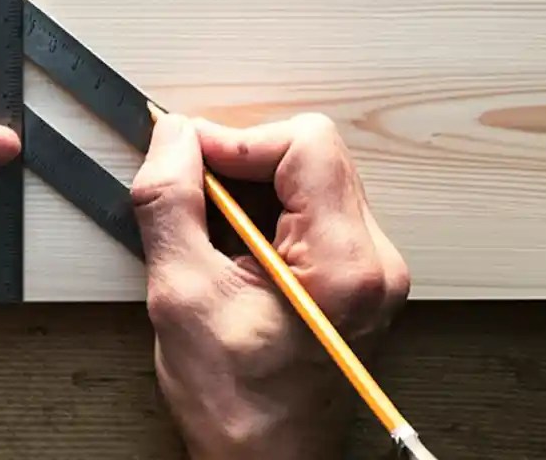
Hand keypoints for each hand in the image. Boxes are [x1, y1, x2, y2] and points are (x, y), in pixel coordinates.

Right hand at [130, 112, 409, 459]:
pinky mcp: (357, 277)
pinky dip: (266, 210)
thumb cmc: (237, 406)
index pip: (305, 145)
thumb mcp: (182, 298)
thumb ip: (171, 204)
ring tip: (208, 224)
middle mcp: (374, 261)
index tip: (186, 153)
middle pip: (313, 155)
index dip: (236, 139)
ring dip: (252, 185)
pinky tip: (232, 244)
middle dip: (242, 160)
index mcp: (346, 265)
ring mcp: (371, 269)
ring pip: (311, 178)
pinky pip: (313, 210)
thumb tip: (171, 138)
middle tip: (190, 187)